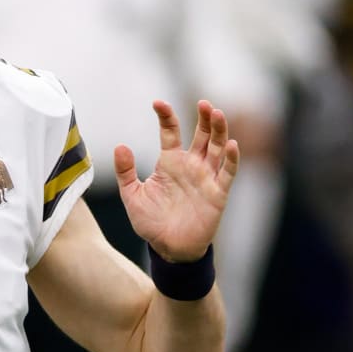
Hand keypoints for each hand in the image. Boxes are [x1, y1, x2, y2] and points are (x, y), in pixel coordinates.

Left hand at [114, 100, 239, 261]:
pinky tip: (231, 144)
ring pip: (217, 148)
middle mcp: (191, 165)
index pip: (170, 132)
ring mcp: (206, 178)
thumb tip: (120, 146)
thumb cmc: (151, 222)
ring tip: (217, 114)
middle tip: (203, 103)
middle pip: (201, 135)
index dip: (166, 116)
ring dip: (219, 131)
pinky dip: (232, 158)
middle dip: (204, 118)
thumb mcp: (132, 195)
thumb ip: (126, 172)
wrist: (169, 249)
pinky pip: (228, 172)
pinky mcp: (218, 193)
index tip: (157, 103)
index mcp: (170, 162)